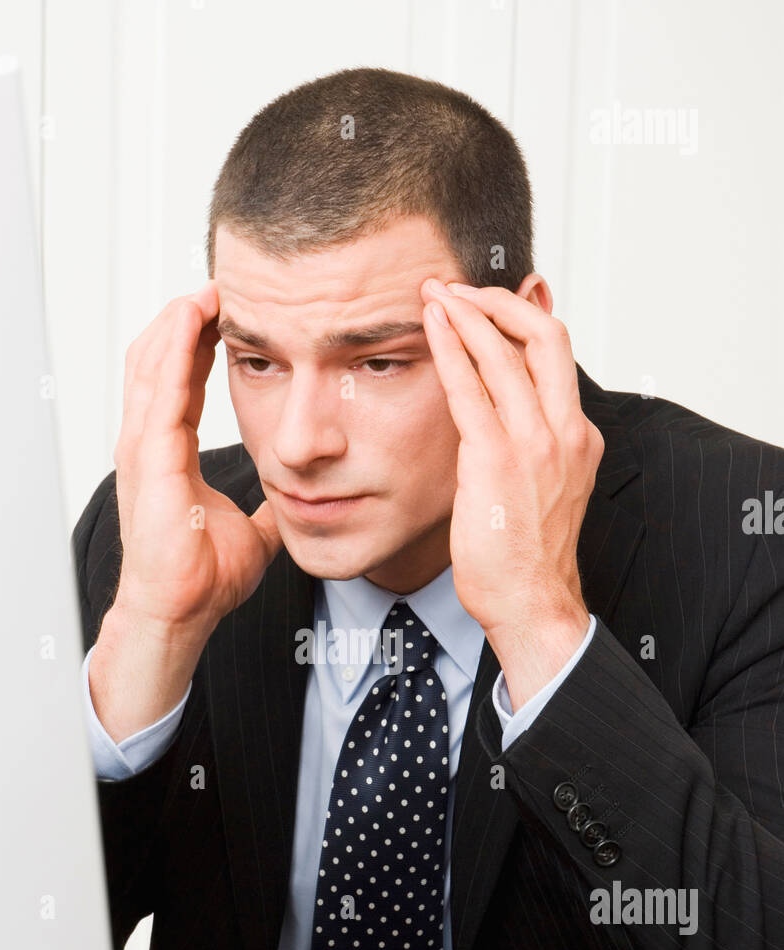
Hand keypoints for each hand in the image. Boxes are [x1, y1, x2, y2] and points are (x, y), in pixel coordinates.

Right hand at [113, 281, 282, 637]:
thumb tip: (302, 500)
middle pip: (159, 358)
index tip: (228, 313)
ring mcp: (144, 447)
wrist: (182, 611)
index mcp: (170, 453)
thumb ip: (274, 508)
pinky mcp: (150, 457)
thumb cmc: (203, 578)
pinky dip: (175, 346)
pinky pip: (161, 387)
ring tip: (208, 287)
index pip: (181, 380)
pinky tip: (194, 316)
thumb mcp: (253, 530)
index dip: (200, 343)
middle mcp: (150, 442)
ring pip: (152, 361)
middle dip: (186, 319)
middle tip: (220, 286)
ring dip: (179, 321)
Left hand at [420, 280, 603, 707]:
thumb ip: (524, 450)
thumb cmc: (526, 560)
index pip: (557, 357)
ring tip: (435, 294)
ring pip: (506, 351)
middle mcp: (565, 431)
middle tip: (459, 286)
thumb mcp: (540, 493)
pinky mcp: (497, 459)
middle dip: (499, 301)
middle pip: (544, 336)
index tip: (492, 304)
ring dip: (468, 313)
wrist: (531, 603)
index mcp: (579, 438)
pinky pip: (470, 388)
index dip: (525, 319)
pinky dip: (449, 348)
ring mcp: (535, 443)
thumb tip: (493, 424)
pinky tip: (430, 327)